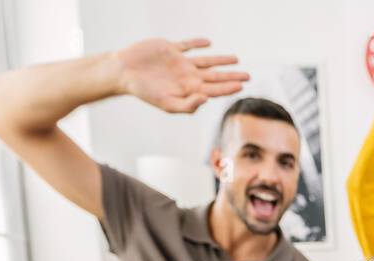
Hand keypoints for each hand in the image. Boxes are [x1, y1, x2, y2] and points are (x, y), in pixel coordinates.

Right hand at [115, 38, 247, 113]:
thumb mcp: (168, 104)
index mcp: (188, 89)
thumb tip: (207, 100)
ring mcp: (179, 62)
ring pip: (205, 60)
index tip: (242, 85)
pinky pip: (187, 45)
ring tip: (236, 59)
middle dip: (231, 76)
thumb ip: (189, 105)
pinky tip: (208, 43)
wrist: (124, 73)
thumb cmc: (145, 92)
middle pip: (214, 76)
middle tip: (249, 76)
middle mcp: (187, 76)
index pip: (214, 89)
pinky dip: (197, 43)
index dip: (228, 87)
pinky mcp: (170, 49)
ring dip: (221, 59)